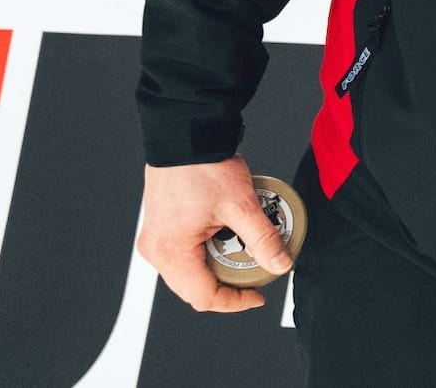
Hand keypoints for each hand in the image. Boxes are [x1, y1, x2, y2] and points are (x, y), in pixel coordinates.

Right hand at [137, 160, 293, 311]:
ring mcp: (155, 239)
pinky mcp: (160, 227)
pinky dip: (207, 252)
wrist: (185, 133)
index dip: (235, 302)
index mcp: (171, 252)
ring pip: (189, 271)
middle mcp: (156, 251)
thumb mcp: (242, 205)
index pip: (203, 297)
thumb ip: (263, 238)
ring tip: (245, 250)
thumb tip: (280, 264)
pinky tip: (228, 236)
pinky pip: (184, 253)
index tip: (258, 295)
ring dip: (219, 266)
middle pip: (194, 288)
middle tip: (256, 272)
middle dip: (228, 285)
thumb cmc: (203, 166)